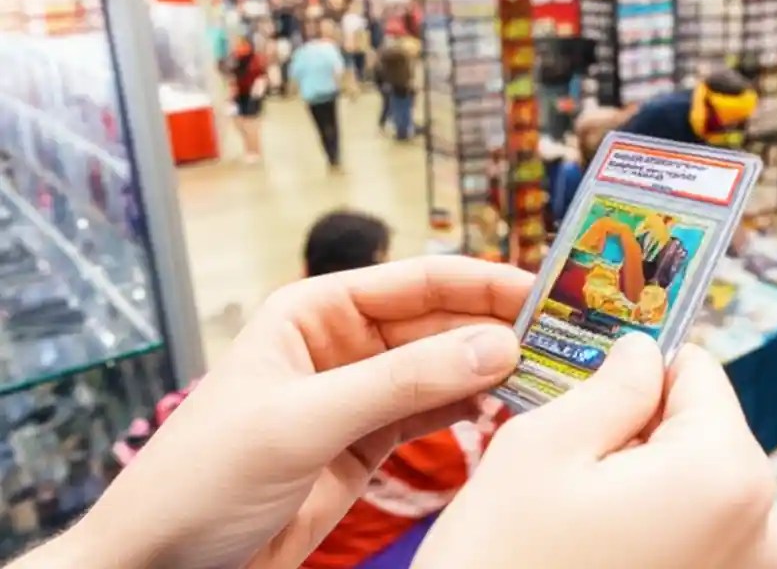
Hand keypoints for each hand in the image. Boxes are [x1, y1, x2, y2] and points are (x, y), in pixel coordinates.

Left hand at [18, 257, 531, 568]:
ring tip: (554, 371)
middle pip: (440, 322)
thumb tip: (495, 345)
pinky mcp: (370, 444)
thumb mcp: (303, 420)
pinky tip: (511, 407)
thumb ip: (401, 383)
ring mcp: (361, 395)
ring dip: (494, 369)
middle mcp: (344, 344)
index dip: (482, 282)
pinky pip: (436, 414)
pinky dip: (475, 410)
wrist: (163, 565)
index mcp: (314, 312)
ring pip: (445, 368)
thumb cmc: (202, 478)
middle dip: (498, 327)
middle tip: (566, 337)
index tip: (544, 292)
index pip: (417, 281)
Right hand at [415, 335, 776, 568]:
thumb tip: (642, 353)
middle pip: (702, 428)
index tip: (591, 380)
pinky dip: (654, 527)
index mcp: (724, 473)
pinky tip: (599, 549)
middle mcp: (761, 527)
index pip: (696, 370)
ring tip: (578, 516)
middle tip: (571, 463)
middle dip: (640, 430)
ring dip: (644, 482)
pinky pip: (698, 533)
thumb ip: (609, 387)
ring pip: (697, 482)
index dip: (637, 367)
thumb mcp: (541, 450)